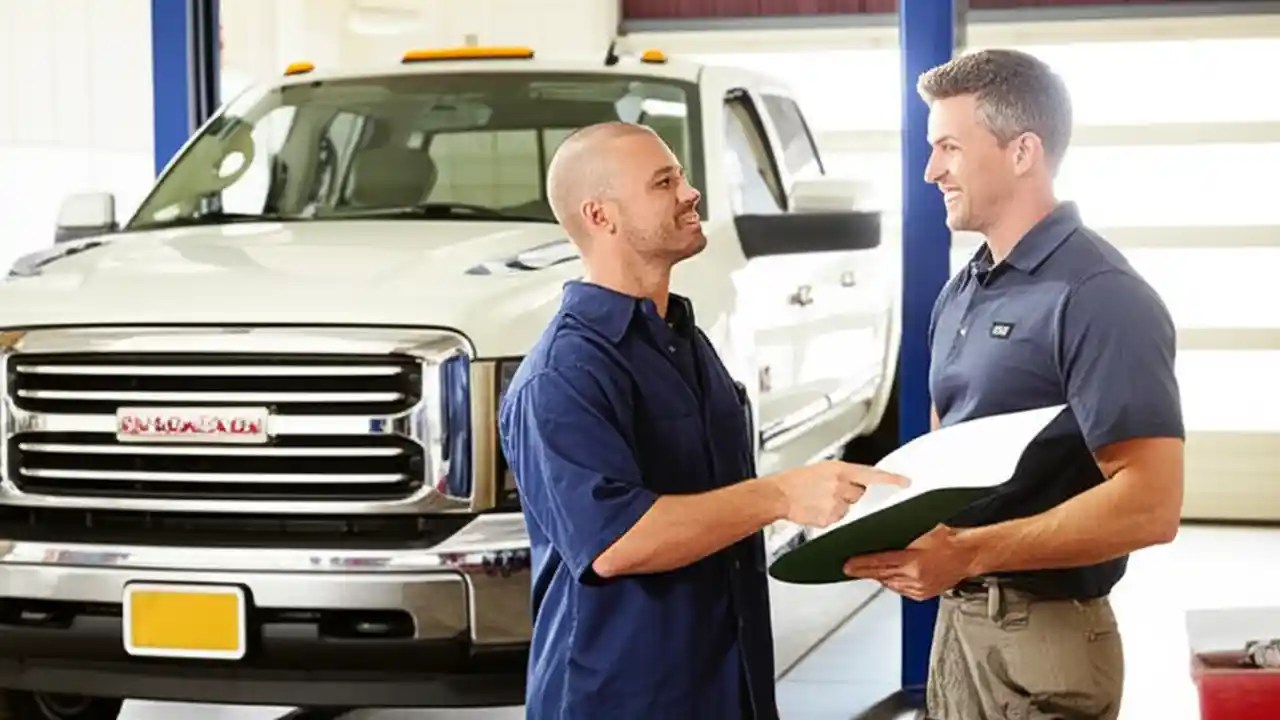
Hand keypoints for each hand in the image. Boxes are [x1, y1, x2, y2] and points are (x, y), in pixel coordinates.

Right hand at [770, 461, 908, 527]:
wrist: (778, 495)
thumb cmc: (795, 481)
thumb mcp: (822, 468)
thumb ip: (842, 474)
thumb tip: (857, 481)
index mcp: (840, 470)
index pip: (873, 475)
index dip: (891, 479)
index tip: (905, 482)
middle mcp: (840, 486)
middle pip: (861, 494)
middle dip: (852, 494)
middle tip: (834, 491)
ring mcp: (836, 504)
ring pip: (850, 508)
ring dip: (841, 505)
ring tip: (822, 500)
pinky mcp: (830, 519)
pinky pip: (839, 519)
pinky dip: (832, 516)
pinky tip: (818, 509)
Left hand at [842, 524, 978, 600]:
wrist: (970, 553)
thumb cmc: (951, 539)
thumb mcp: (922, 531)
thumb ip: (901, 537)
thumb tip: (882, 536)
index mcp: (913, 561)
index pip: (879, 563)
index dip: (861, 564)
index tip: (847, 565)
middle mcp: (915, 578)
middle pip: (881, 575)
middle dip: (864, 571)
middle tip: (850, 569)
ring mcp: (920, 588)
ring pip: (890, 583)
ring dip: (878, 577)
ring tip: (865, 571)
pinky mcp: (924, 593)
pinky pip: (901, 589)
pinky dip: (892, 583)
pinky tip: (887, 577)